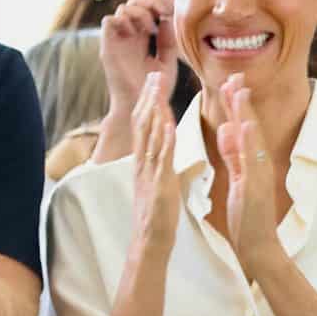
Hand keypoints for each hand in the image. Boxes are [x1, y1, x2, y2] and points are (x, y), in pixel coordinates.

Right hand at [100, 0, 177, 119]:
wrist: (140, 107)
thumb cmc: (154, 90)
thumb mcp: (167, 62)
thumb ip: (168, 41)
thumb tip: (167, 19)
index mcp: (143, 39)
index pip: (147, 9)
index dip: (158, 1)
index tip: (173, 6)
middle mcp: (129, 37)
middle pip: (134, 3)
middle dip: (151, 1)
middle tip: (164, 10)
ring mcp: (118, 41)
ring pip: (122, 8)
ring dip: (140, 12)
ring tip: (151, 28)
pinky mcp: (108, 47)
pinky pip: (108, 21)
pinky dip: (123, 19)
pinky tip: (136, 33)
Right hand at [129, 72, 179, 258]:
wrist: (150, 241)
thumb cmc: (158, 216)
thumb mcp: (161, 185)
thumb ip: (166, 168)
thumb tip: (174, 158)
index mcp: (143, 163)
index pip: (143, 127)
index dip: (148, 104)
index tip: (153, 84)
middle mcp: (142, 163)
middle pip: (143, 124)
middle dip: (149, 98)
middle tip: (153, 74)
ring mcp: (150, 171)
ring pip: (150, 134)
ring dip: (155, 109)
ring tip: (158, 88)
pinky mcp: (160, 182)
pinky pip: (162, 156)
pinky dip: (164, 137)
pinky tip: (167, 121)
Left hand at [215, 74, 280, 278]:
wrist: (259, 246)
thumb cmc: (247, 215)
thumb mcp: (237, 178)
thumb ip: (234, 156)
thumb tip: (228, 130)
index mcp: (250, 161)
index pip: (243, 127)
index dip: (236, 104)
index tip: (230, 82)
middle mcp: (258, 163)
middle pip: (249, 126)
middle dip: (241, 101)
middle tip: (235, 76)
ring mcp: (259, 174)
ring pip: (252, 138)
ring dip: (245, 113)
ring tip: (238, 90)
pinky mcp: (257, 186)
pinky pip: (252, 161)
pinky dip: (249, 143)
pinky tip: (246, 125)